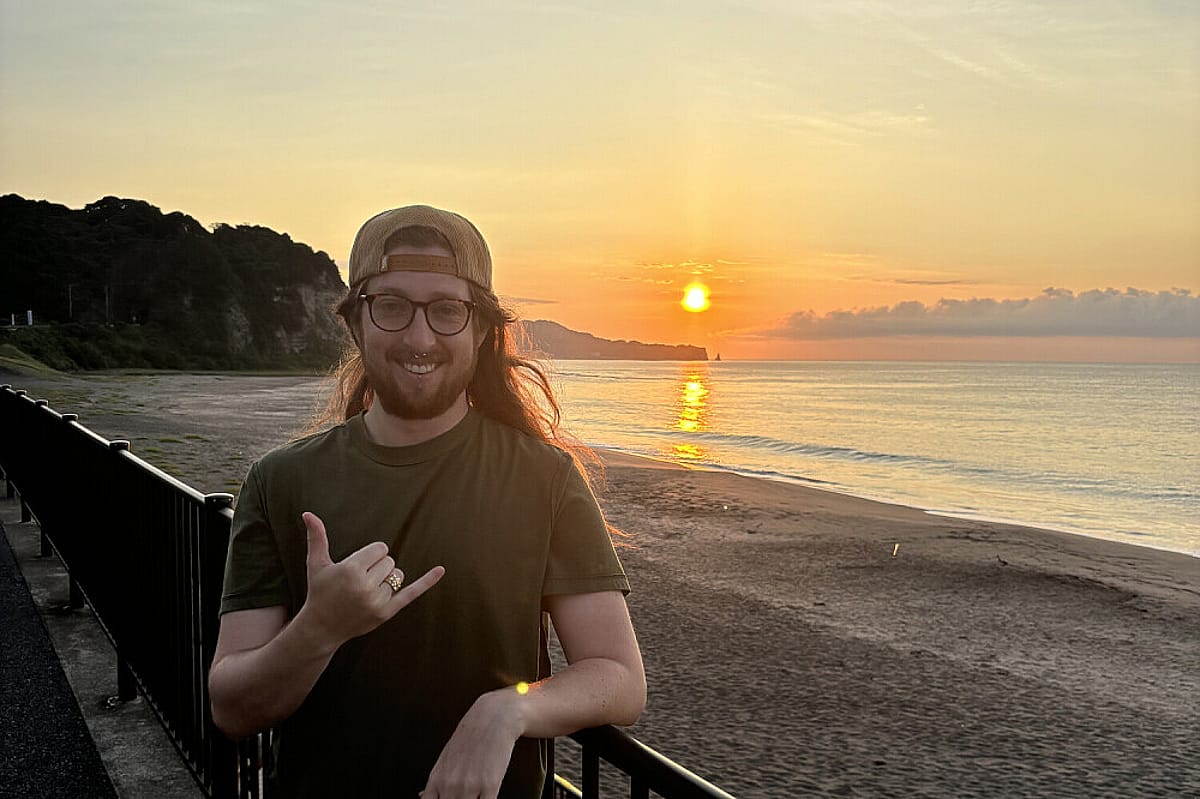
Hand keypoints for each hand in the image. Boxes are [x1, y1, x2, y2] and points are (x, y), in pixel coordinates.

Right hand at [298, 511, 443, 648]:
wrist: (321, 628)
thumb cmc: (319, 591)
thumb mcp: (316, 564)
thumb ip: (316, 537)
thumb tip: (307, 513)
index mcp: (350, 570)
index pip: (380, 549)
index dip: (370, 555)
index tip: (357, 566)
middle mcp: (364, 586)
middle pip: (389, 561)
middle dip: (377, 567)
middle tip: (359, 582)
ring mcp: (376, 602)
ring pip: (397, 576)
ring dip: (386, 580)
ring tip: (366, 591)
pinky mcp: (386, 614)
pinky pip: (411, 594)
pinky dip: (427, 581)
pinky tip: (441, 570)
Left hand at [421, 689, 523, 798]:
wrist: (492, 717)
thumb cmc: (470, 736)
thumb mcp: (445, 758)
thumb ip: (435, 781)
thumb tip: (422, 796)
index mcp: (437, 780)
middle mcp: (450, 785)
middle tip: (463, 795)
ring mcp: (470, 786)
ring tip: (475, 795)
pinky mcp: (490, 785)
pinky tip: (485, 796)